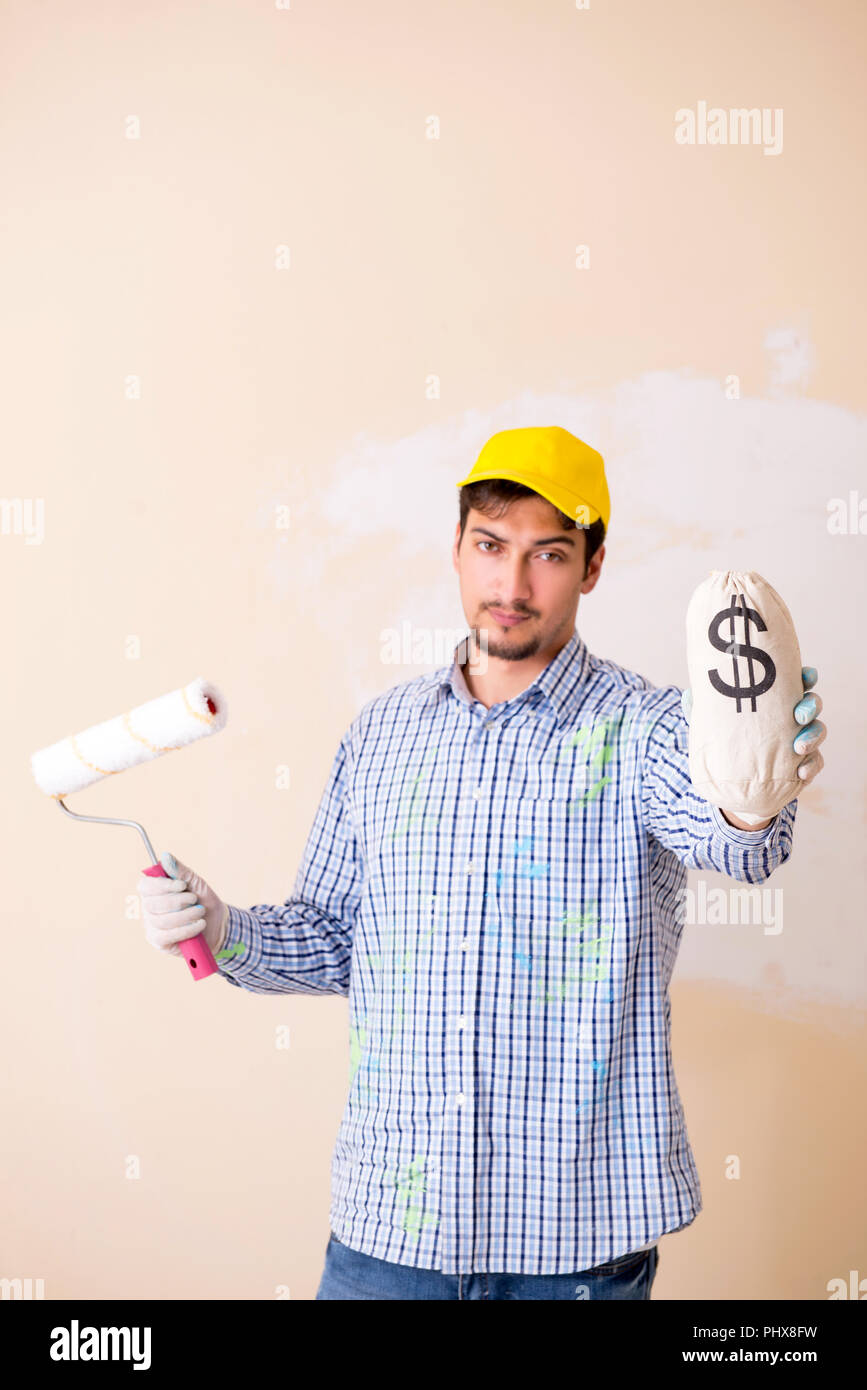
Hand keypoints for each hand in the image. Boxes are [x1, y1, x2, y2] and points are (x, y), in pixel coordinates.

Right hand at [137, 852, 228, 958]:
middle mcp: (148, 909)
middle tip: (194, 899)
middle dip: (177, 901)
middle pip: (151, 904)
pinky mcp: (160, 942)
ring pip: (161, 921)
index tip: (182, 885)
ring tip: (200, 912)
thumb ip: (181, 871)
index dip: (161, 885)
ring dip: (185, 915)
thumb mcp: (196, 883)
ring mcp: (152, 927)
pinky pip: (167, 936)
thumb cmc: (203, 901)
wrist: (218, 924)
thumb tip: (166, 856)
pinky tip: (199, 925)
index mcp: (154, 892)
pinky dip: (186, 929)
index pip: (145, 886)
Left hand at [681, 665, 825, 823]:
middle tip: (799, 714)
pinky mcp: (804, 765)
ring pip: (818, 732)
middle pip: (812, 704)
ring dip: (812, 736)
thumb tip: (687, 694)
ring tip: (799, 746)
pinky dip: (810, 766)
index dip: (807, 677)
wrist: (736, 783)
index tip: (806, 675)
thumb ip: (701, 711)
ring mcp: (802, 741)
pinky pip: (815, 763)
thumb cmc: (727, 743)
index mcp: (775, 702)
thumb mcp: (712, 726)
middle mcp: (793, 718)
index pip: (797, 683)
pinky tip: (800, 771)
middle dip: (810, 706)